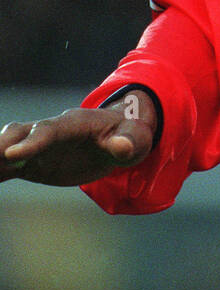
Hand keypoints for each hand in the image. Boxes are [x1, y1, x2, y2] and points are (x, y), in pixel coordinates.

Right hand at [0, 90, 156, 186]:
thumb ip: (128, 142)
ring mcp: (39, 145)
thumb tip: (123, 147)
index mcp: (74, 123)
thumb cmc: (129, 134)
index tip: (12, 155)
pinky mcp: (33, 161)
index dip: (31, 142)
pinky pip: (7, 165)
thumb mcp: (136, 138)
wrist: (119, 134)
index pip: (49, 130)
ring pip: (8, 146)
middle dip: (0, 145)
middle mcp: (50, 131)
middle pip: (19, 134)